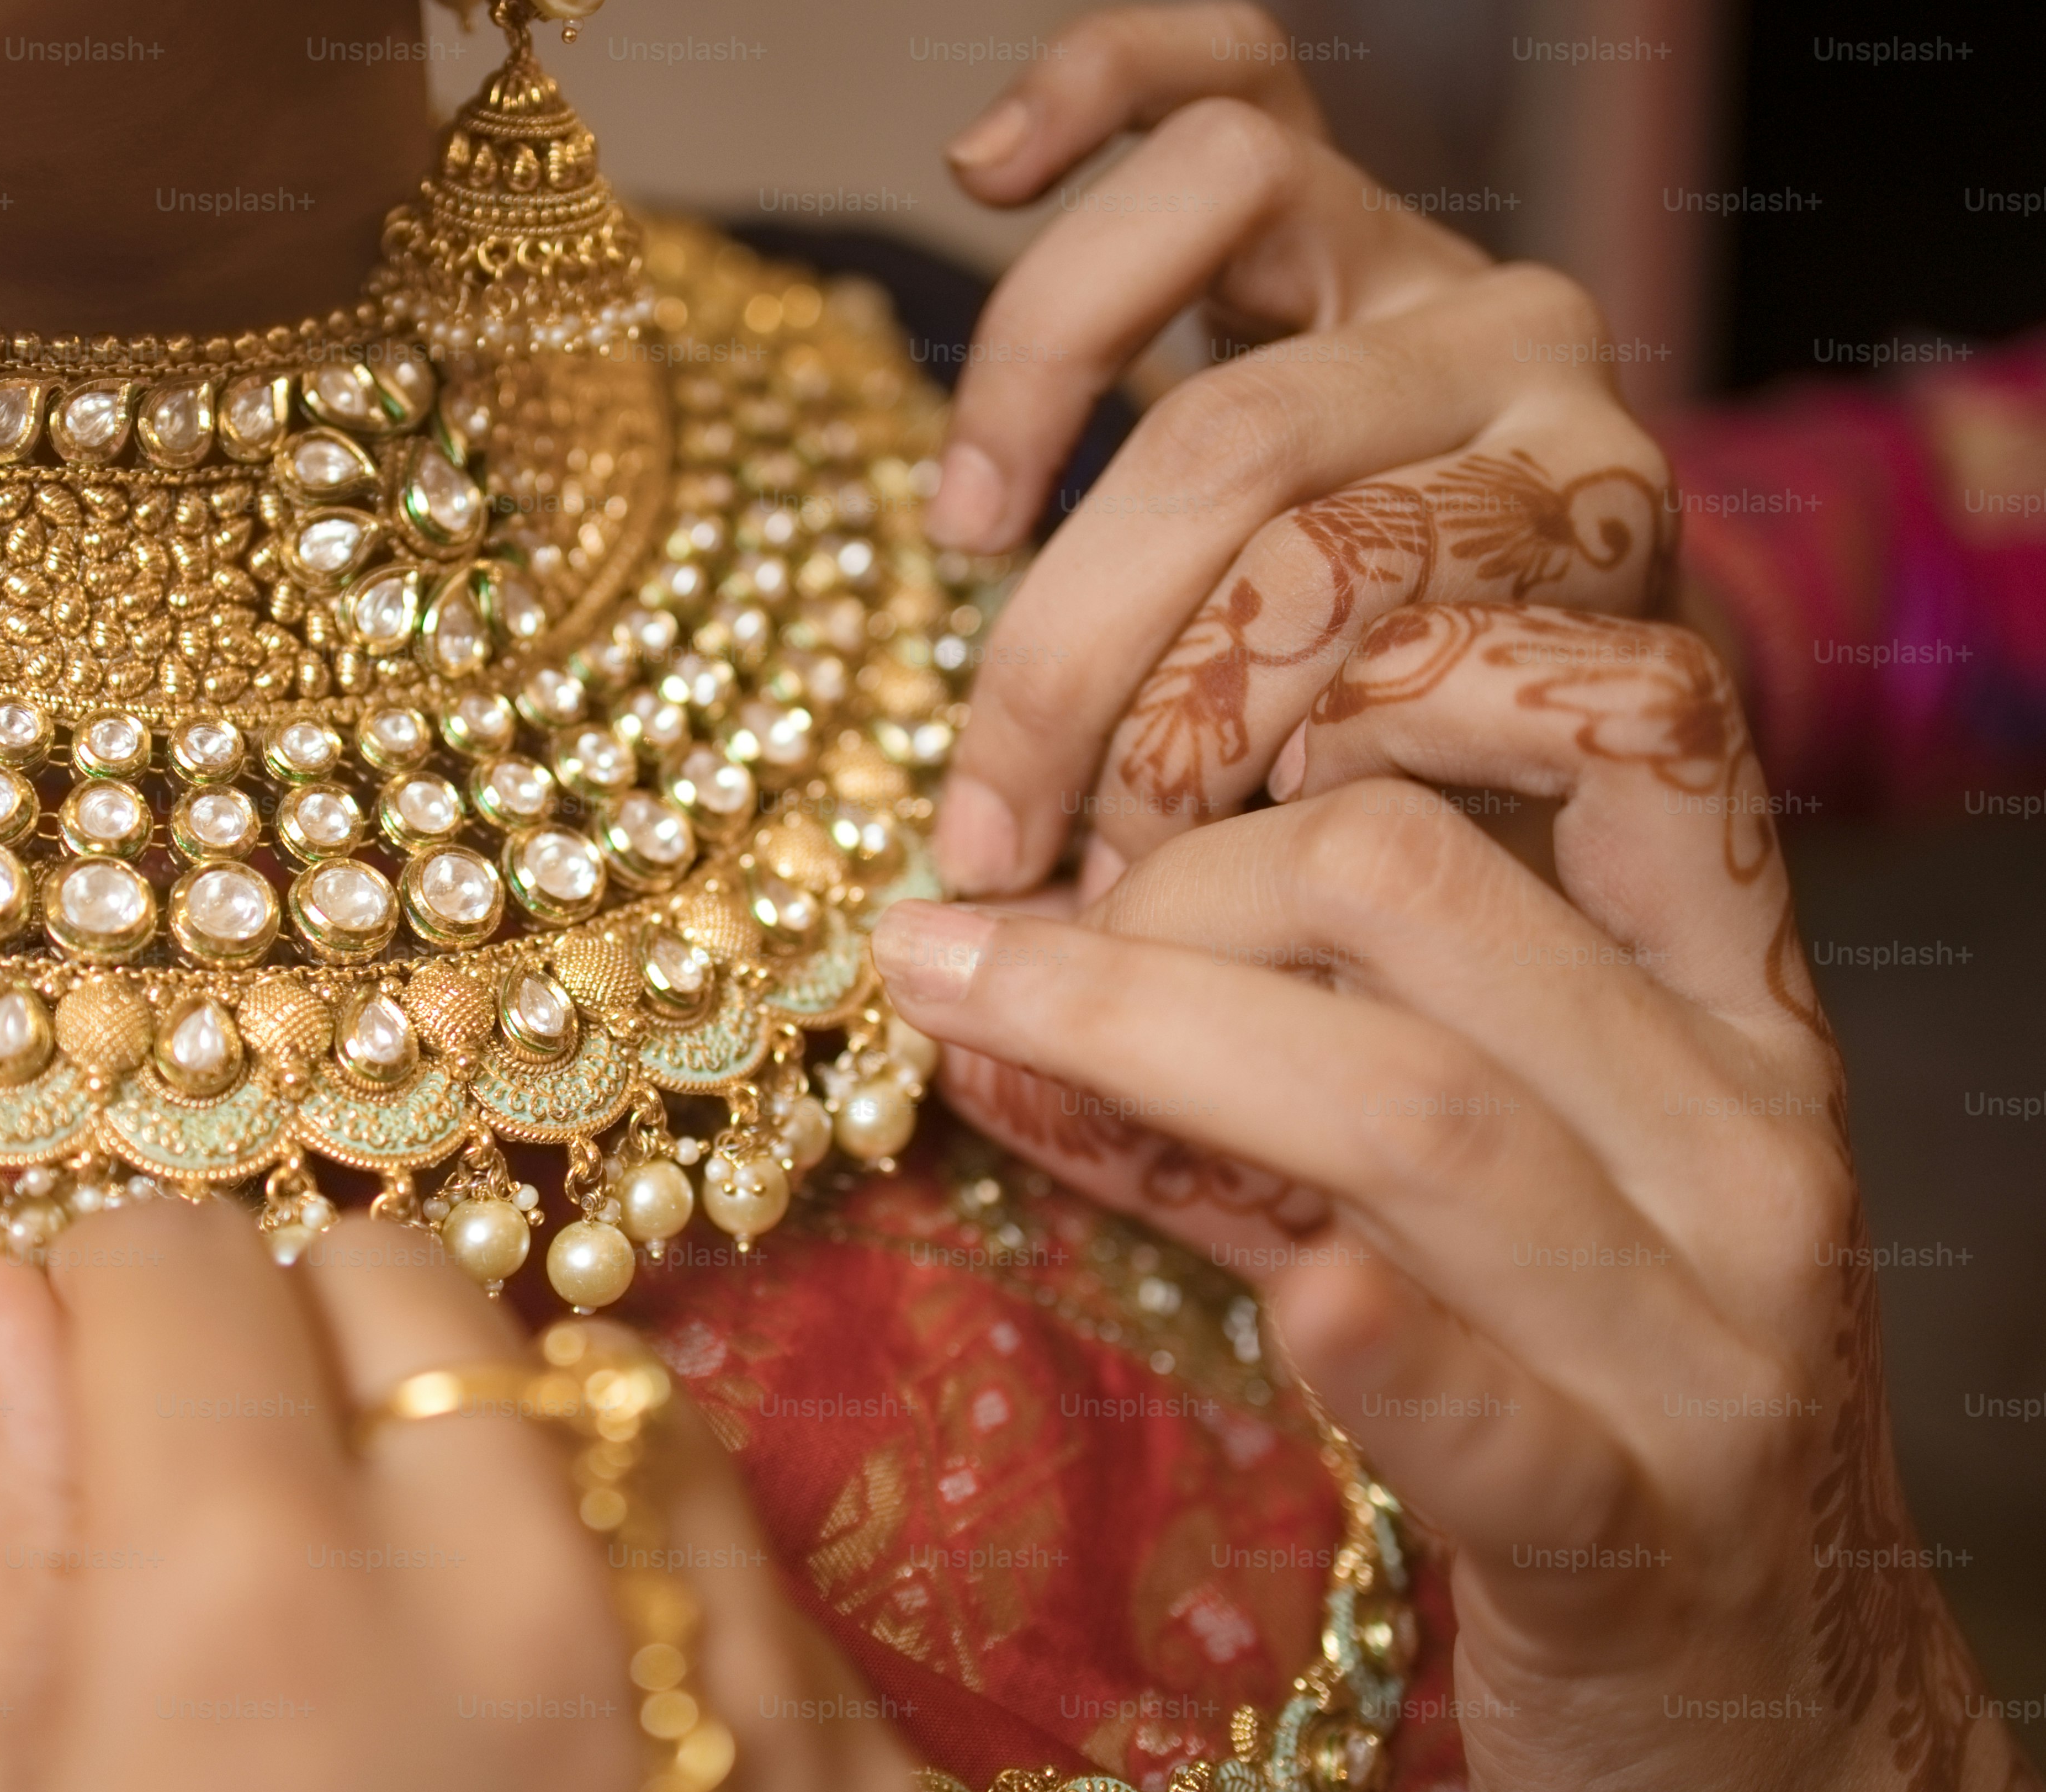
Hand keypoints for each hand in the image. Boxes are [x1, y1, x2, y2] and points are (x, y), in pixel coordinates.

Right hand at [0, 1205, 935, 1791]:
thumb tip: (9, 1296)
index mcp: (245, 1603)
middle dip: (308, 1329)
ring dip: (496, 1430)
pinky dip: (650, 1577)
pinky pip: (751, 1559)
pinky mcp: (868, 1789)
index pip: (186, 1263)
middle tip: (260, 1481)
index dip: (119, 1291)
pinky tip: (580, 1716)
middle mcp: (516, 1589)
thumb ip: (1, 1547)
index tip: (109, 1367)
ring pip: (607, 1383)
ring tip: (429, 1591)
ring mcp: (730, 1684)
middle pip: (414, 1277)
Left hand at [873, 604, 2045, 1791]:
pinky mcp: (1639, 1550)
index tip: (1175, 725)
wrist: (1765, 1749)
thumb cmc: (1579, 1416)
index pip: (1619, 714)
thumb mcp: (1446, 1209)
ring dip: (1144, 1033)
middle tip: (987, 937)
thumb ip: (1253, 1087)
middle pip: (1421, 886)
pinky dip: (1384, 1350)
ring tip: (957, 1006)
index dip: (1378, 657)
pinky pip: (1505, 1418)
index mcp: (1724, 1017)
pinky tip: (1278, 1300)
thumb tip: (985, 962)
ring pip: (1418, 1113)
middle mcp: (1742, 1142)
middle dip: (1159, 874)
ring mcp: (1706, 1349)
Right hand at [925, 3, 1670, 897]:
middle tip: (986, 810)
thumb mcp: (1429, 857)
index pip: (1328, 601)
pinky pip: (1222, 69)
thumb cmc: (1474, 798)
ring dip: (1042, 378)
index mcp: (1583, 526)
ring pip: (1223, 212)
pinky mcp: (1338, 186)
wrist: (1575, 697)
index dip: (1157, 766)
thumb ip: (1290, 875)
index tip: (1057, 903)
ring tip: (968, 532)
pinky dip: (1098, 86)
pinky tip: (983, 170)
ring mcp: (1431, 251)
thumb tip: (1045, 945)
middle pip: (1240, 437)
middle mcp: (1534, 354)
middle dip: (1072, 651)